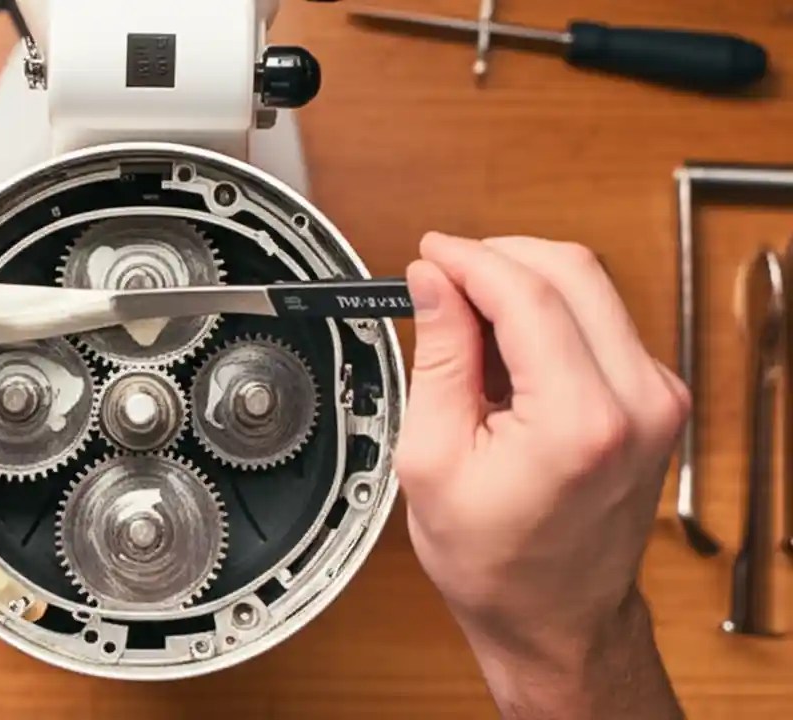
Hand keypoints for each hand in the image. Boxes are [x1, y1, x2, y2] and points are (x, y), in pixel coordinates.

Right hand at [396, 233, 687, 714]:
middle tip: (444, 275)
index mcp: (579, 423)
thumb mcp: (433, 458)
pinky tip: (507, 351)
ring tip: (469, 326)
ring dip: (523, 285)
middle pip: (572, 271)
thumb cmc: (494, 562)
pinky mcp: (657, 396)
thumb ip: (439, 357)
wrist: (555, 617)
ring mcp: (657, 397)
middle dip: (498, 258)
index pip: (529, 295)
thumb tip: (433, 282)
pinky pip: (601, 319)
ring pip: (591, 286)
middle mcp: (637, 402)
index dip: (470, 260)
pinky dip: (548, 314)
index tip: (429, 253)